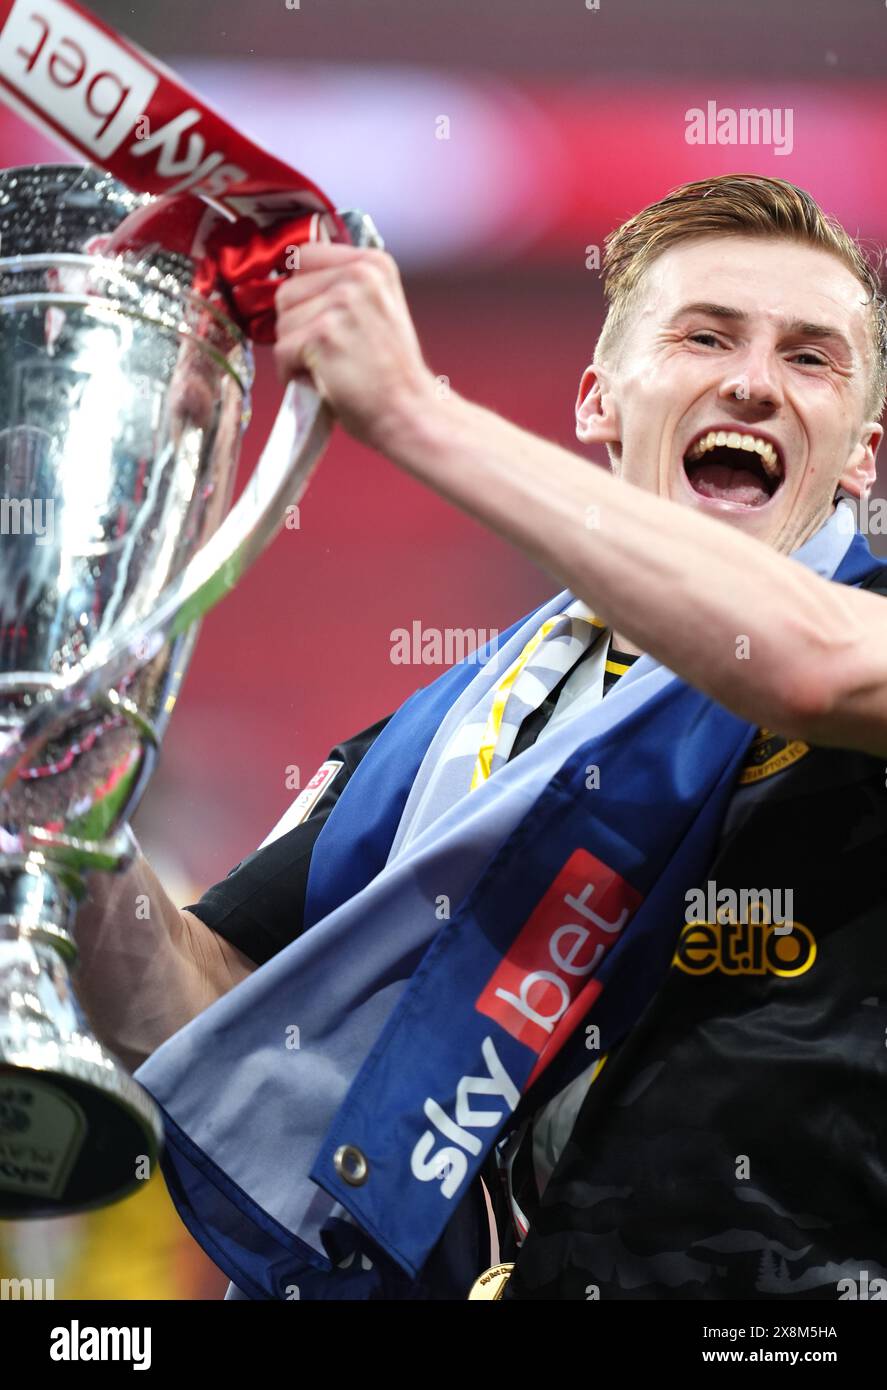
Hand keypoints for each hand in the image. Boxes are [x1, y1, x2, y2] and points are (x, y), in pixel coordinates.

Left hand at [273, 241, 436, 451]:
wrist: (409, 410)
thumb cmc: (389, 372)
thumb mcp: (378, 308)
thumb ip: (343, 287)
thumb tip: (293, 280)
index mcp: (373, 263)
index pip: (305, 256)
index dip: (305, 294)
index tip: (321, 321)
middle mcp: (358, 275)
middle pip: (287, 291)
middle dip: (298, 326)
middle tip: (329, 352)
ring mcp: (340, 303)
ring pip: (282, 322)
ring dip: (295, 352)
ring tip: (329, 367)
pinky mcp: (323, 334)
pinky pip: (281, 351)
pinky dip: (292, 374)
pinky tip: (321, 381)